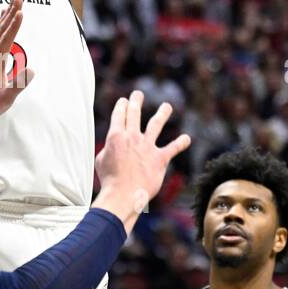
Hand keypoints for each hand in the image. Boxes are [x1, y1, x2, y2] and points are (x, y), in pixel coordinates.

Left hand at [0, 0, 33, 118]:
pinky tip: (2, 19)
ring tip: (12, 2)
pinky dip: (0, 25)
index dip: (14, 27)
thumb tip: (32, 69)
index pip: (7, 41)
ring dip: (6, 16)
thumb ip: (18, 84)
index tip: (21, 12)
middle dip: (11, 14)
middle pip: (2, 30)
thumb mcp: (7, 98)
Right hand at [95, 91, 189, 220]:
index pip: (118, 115)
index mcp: (116, 136)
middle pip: (134, 114)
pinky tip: (186, 138)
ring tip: (167, 106)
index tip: (123, 100)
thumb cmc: (109, 180)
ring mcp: (147, 147)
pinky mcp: (160, 159)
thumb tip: (112, 148)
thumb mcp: (100, 161)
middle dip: (136, 101)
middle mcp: (132, 137)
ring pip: (156, 124)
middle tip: (138, 94)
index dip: (121, 106)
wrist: (123, 194)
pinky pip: (173, 148)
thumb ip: (108, 149)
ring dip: (162, 113)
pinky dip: (181, 143)